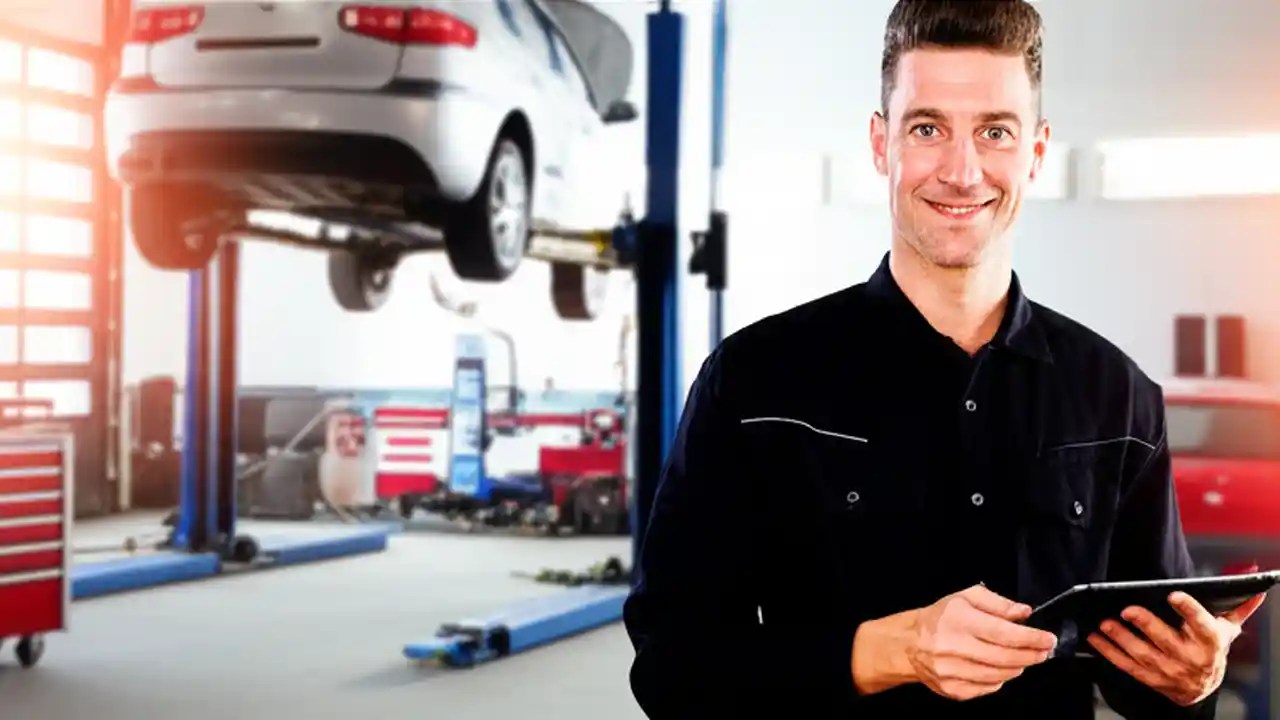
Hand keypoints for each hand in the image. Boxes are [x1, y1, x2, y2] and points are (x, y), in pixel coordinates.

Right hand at [906, 584, 1058, 700]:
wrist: (909, 644)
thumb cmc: (941, 618)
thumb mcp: (966, 598)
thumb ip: (998, 603)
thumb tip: (1024, 613)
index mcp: (958, 619)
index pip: (1003, 632)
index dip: (1030, 638)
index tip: (1047, 639)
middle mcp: (953, 646)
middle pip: (1004, 656)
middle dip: (1030, 654)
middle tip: (1043, 651)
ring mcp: (951, 671)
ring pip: (998, 675)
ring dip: (1017, 667)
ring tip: (1025, 659)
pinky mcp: (952, 689)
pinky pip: (986, 688)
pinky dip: (1000, 680)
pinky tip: (1002, 669)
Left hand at [1087, 591, 1267, 705]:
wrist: (1203, 687)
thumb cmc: (1211, 650)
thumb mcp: (1226, 628)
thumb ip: (1237, 606)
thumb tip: (1254, 583)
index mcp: (1209, 641)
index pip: (1201, 624)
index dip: (1188, 610)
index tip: (1173, 594)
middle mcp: (1189, 657)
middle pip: (1167, 640)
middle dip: (1146, 624)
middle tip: (1127, 609)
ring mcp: (1169, 670)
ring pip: (1143, 655)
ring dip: (1122, 639)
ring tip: (1106, 623)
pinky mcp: (1150, 678)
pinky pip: (1127, 666)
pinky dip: (1109, 652)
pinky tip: (1095, 638)